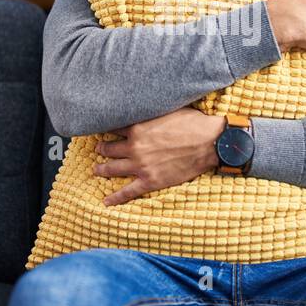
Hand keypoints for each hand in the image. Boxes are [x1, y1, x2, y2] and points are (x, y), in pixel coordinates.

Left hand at [94, 108, 226, 204]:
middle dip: (102, 148)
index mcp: (137, 127)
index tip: (102, 129)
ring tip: (96, 169)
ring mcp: (141, 165)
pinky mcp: (150, 181)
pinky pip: (128, 192)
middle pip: (109, 148)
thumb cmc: (193, 123)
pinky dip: (116, 197)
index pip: (113, 127)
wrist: (209, 142)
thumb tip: (145, 105)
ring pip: (112, 168)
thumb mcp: (168, 109)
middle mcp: (134, 146)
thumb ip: (151, 112)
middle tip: (98, 149)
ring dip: (101, 169)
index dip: (106, 128)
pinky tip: (106, 201)